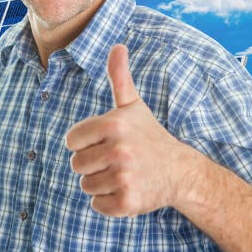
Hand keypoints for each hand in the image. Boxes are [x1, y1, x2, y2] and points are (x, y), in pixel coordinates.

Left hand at [64, 44, 192, 216]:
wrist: (181, 172)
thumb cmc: (148, 136)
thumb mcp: (132, 105)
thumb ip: (119, 77)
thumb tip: (117, 45)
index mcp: (112, 125)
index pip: (71, 141)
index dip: (84, 143)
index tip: (105, 142)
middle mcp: (118, 151)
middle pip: (76, 165)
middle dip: (92, 164)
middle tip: (116, 160)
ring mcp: (124, 177)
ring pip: (85, 185)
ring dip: (99, 183)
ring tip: (122, 174)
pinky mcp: (128, 202)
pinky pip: (97, 205)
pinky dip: (108, 202)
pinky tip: (126, 190)